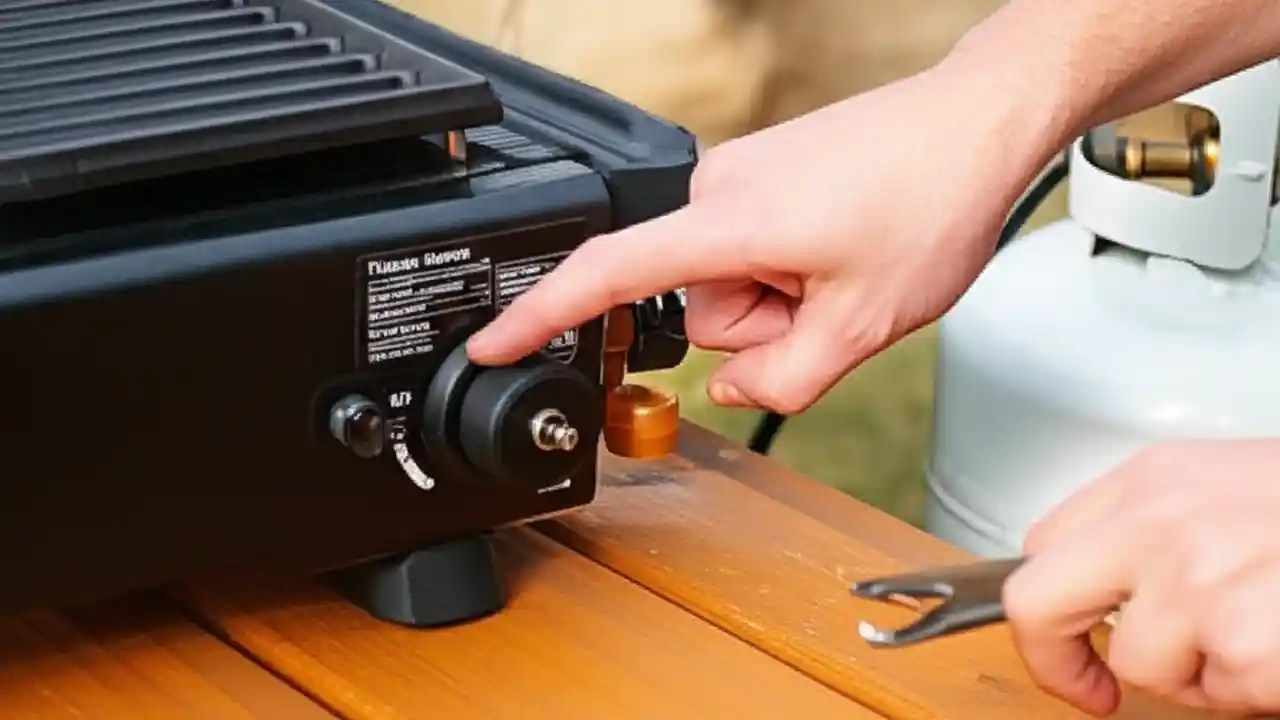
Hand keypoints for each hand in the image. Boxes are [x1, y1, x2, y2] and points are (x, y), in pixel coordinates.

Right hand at [465, 55, 1066, 412]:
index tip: (493, 344)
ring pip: (729, 285)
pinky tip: (841, 248)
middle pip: (700, 309)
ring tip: (844, 267)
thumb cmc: (930, 200)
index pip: (606, 275)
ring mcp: (738, 179)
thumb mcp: (862, 324)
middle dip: (762, 325)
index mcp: (726, 223)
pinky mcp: (760, 177)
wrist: (974, 123)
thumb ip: (781, 381)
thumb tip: (727, 390)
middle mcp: (716, 191)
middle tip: (833, 300)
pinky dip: (788, 269)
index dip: (540, 317)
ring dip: (781, 299)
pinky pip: (749, 251)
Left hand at [1004, 439, 1279, 715]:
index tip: (1070, 638)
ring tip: (1265, 631)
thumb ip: (1161, 527)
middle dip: (1056, 661)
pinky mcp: (1245, 649)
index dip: (1053, 604)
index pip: (1045, 545)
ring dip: (1202, 674)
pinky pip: (1227, 697)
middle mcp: (1157, 527)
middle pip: (1039, 604)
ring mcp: (1198, 589)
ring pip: (1148, 669)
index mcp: (1151, 480)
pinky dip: (1259, 690)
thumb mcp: (1227, 486)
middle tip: (1090, 690)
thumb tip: (1115, 590)